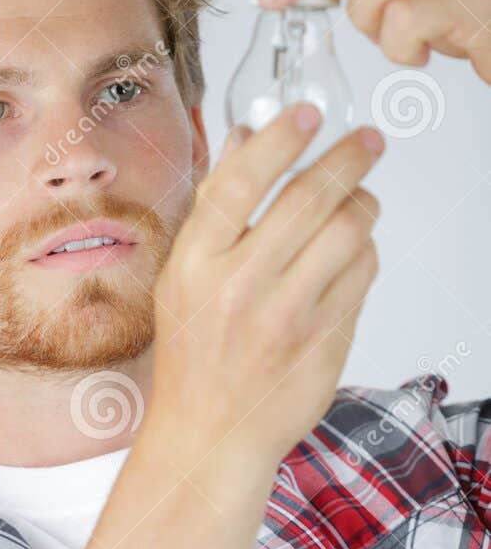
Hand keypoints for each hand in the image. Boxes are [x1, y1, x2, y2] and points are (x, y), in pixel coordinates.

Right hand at [148, 106, 383, 472]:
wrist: (210, 435)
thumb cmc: (193, 357)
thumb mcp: (181, 281)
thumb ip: (213, 210)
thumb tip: (245, 139)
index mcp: (194, 267)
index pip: (240, 182)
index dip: (280, 139)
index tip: (308, 113)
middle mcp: (238, 289)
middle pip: (309, 197)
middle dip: (348, 157)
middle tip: (367, 141)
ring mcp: (286, 317)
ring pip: (349, 230)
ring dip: (363, 204)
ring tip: (359, 201)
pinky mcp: (325, 339)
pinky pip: (363, 272)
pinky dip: (365, 252)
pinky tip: (352, 253)